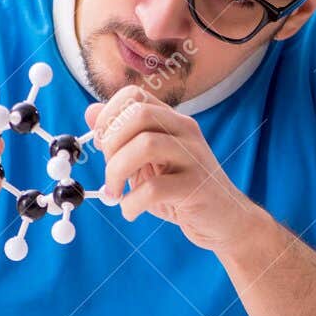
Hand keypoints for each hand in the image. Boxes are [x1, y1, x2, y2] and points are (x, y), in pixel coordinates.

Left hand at [86, 86, 259, 251]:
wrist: (224, 221)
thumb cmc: (182, 192)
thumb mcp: (147, 163)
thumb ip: (122, 138)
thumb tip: (91, 112)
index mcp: (172, 121)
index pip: (134, 95)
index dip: (108, 116)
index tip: (102, 145)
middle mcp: (185, 131)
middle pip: (137, 114)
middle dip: (111, 143)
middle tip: (109, 171)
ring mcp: (194, 157)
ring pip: (145, 144)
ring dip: (117, 171)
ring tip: (115, 193)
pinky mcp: (197, 186)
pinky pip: (155, 188)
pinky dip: (132, 203)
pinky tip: (131, 212)